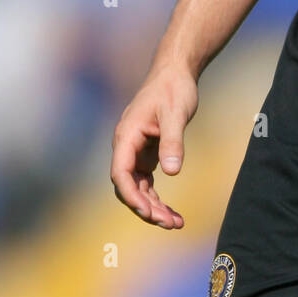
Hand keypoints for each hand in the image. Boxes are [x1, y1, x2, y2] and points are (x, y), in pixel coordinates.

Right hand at [110, 65, 198, 228]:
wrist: (175, 73)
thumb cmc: (173, 89)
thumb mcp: (176, 113)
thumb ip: (172, 141)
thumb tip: (172, 171)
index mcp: (126, 136)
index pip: (120, 173)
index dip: (131, 195)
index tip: (148, 212)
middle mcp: (126, 146)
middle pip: (129, 186)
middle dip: (146, 207)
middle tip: (169, 223)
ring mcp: (135, 152)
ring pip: (138, 188)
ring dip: (154, 207)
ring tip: (176, 223)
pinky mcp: (147, 154)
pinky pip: (148, 183)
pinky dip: (158, 198)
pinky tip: (173, 213)